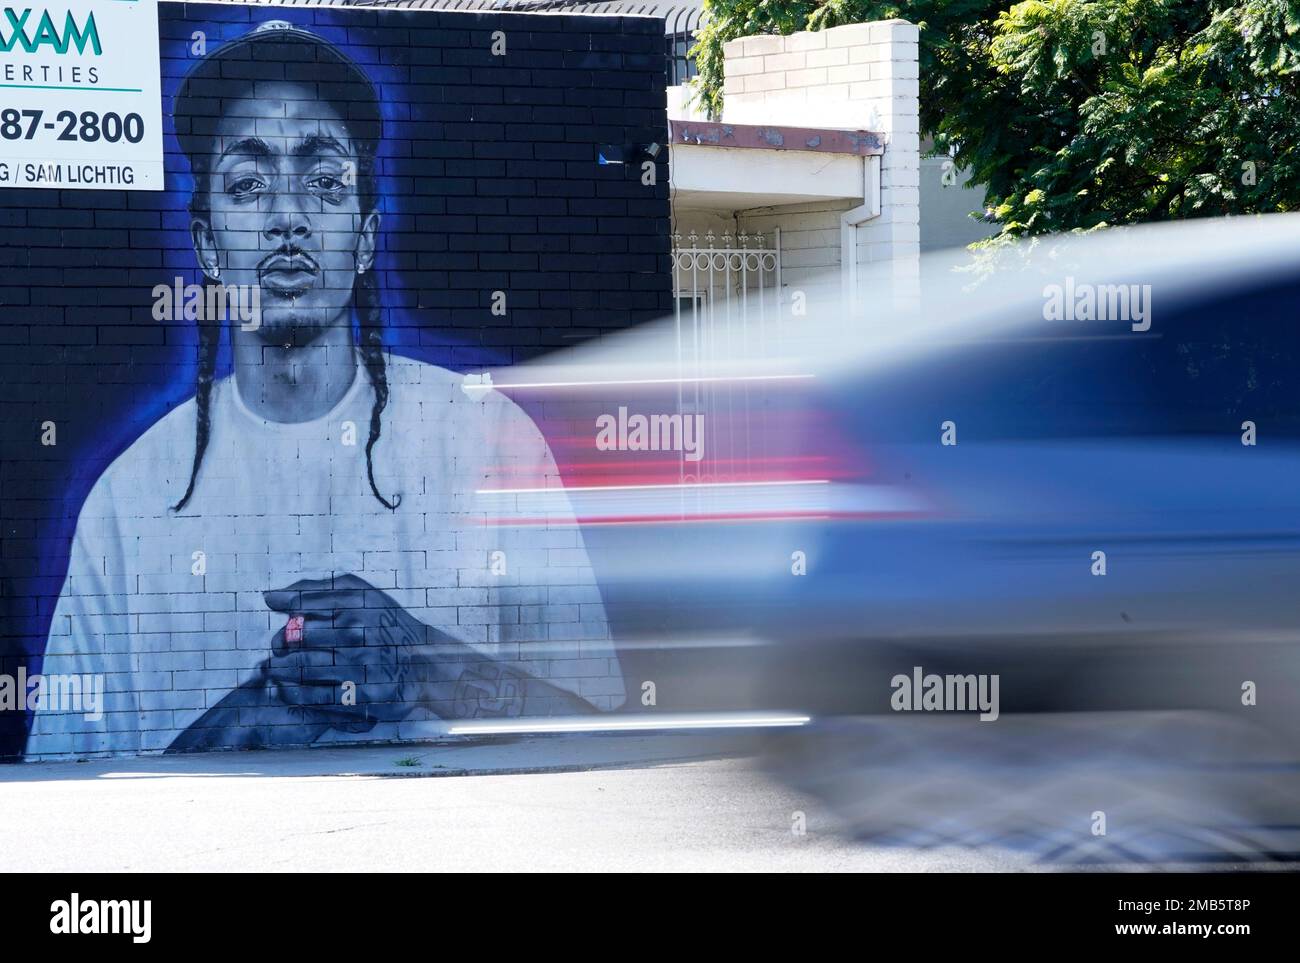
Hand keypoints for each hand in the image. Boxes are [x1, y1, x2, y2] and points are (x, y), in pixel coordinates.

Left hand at [261, 573, 432, 729]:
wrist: (425, 665)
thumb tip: (269, 597)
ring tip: (280, 671)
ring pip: (297, 669)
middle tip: (281, 652)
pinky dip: (292, 694)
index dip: (287, 622)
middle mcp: (356, 633)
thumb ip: (315, 591)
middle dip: (279, 646)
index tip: (289, 630)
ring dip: (280, 671)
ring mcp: (357, 666)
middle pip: (293, 639)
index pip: (299, 609)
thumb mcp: (360, 595)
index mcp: (355, 604)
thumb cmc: (385, 626)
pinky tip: (290, 690)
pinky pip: (310, 697)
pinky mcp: (358, 696)